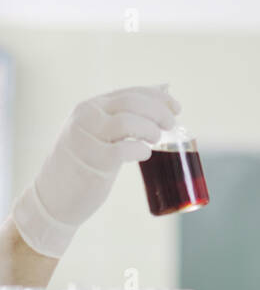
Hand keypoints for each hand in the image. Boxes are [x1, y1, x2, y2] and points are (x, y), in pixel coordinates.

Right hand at [11, 85, 180, 258]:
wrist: (53, 197)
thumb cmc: (83, 165)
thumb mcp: (98, 134)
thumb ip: (121, 119)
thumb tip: (160, 94)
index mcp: (90, 107)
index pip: (129, 92)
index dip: (157, 97)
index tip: (176, 107)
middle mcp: (87, 117)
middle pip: (132, 103)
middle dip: (158, 112)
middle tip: (172, 125)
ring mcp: (88, 138)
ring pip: (127, 121)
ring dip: (150, 129)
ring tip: (157, 139)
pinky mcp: (93, 161)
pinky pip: (123, 150)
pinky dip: (139, 150)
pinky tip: (144, 154)